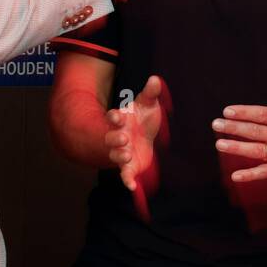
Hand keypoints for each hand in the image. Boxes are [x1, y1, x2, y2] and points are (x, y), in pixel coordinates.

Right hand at [104, 75, 164, 218]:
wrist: (145, 137)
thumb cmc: (143, 118)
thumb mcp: (148, 104)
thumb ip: (150, 93)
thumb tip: (155, 79)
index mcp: (121, 120)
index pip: (113, 117)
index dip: (113, 117)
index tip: (116, 116)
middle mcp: (118, 136)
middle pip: (111, 138)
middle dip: (114, 139)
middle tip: (123, 138)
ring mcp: (122, 152)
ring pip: (116, 156)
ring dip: (119, 156)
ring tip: (127, 155)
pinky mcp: (129, 166)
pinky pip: (125, 175)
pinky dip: (127, 181)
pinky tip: (131, 187)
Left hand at [211, 62, 266, 182]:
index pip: (263, 115)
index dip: (244, 113)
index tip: (227, 111)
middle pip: (256, 132)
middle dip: (235, 129)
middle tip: (216, 125)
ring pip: (258, 151)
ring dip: (237, 148)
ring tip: (220, 144)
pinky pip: (265, 172)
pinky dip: (251, 175)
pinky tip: (235, 176)